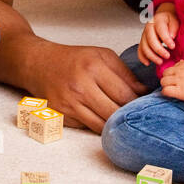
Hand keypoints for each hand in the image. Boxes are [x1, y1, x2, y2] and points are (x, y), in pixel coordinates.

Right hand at [30, 43, 151, 133]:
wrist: (39, 64)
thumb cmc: (72, 59)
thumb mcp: (102, 55)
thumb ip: (125, 74)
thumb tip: (144, 92)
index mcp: (93, 67)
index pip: (125, 94)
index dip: (138, 102)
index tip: (144, 104)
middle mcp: (80, 87)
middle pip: (115, 113)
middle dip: (127, 115)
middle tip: (133, 113)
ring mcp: (69, 103)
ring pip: (102, 125)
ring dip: (113, 123)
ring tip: (118, 117)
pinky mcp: (61, 116)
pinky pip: (87, 127)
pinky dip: (97, 124)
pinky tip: (100, 116)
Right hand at [138, 4, 178, 65]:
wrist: (163, 17)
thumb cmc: (170, 20)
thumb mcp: (174, 20)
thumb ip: (174, 27)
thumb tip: (171, 36)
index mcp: (157, 20)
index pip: (160, 30)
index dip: (166, 39)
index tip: (173, 46)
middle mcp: (149, 27)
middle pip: (150, 40)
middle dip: (158, 50)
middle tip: (167, 56)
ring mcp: (144, 34)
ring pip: (144, 46)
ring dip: (151, 56)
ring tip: (160, 62)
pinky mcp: (143, 41)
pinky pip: (140, 50)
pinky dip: (142, 57)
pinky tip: (148, 63)